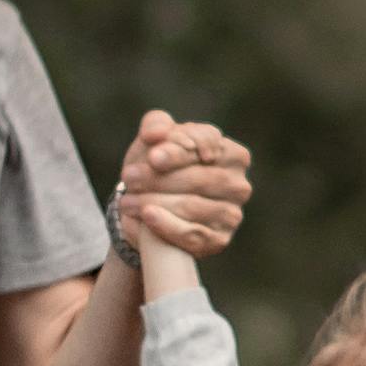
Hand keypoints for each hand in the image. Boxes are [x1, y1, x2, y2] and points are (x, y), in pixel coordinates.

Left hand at [116, 108, 251, 263]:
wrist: (153, 210)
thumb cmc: (159, 168)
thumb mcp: (155, 141)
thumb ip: (155, 125)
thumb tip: (156, 133)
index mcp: (231, 153)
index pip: (208, 146)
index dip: (179, 152)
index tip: (152, 157)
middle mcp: (238, 184)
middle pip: (198, 179)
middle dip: (159, 178)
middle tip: (128, 178)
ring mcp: (231, 214)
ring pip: (192, 206)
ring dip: (155, 202)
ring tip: (127, 200)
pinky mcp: (219, 240)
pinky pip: (192, 235)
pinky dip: (166, 225)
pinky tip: (147, 217)